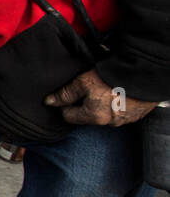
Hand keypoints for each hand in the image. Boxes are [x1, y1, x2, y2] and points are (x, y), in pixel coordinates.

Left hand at [44, 69, 159, 126]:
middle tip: (88, 88)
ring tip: (103, 89)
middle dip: (83, 104)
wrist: (146, 74)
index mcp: (93, 117)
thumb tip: (49, 102)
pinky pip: (119, 112)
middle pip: (86, 116)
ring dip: (100, 104)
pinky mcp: (135, 114)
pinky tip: (116, 92)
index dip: (65, 103)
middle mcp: (108, 123)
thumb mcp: (83, 82)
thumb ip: (65, 94)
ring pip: (103, 114)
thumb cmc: (114, 77)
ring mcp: (124, 120)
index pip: (68, 116)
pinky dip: (115, 104)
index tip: (69, 94)